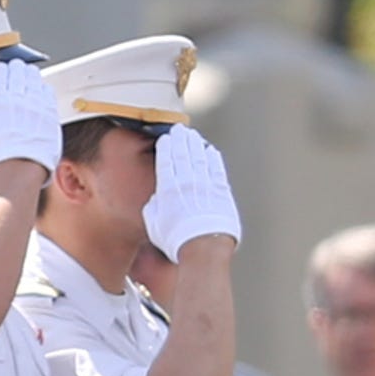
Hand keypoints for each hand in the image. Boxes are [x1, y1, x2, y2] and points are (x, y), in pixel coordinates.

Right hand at [0, 59, 63, 179]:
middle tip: (15, 65)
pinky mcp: (50, 113)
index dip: (0, 69)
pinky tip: (41, 88)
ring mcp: (36, 104)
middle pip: (18, 72)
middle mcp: (18, 98)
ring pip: (34, 79)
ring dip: (30, 73)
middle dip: (16, 66)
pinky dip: (43, 87)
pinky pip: (48, 92)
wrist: (20, 170)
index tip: (0, 68)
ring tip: (28, 72)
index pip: (0, 73)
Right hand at [144, 124, 241, 262]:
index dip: (165, 147)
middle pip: (183, 154)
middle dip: (180, 139)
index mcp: (167, 188)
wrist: (204, 247)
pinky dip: (213, 157)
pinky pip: (216, 168)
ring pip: (200, 157)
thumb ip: (153, 207)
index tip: (165, 138)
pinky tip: (211, 151)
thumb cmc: (177, 240)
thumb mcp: (154, 225)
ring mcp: (205, 184)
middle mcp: (186, 182)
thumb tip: (156, 198)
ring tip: (193, 135)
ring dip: (196, 144)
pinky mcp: (221, 190)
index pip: (165, 160)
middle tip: (179, 129)